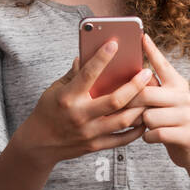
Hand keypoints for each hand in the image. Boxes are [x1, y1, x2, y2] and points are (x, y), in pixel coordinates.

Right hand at [10, 38, 154, 167]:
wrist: (38, 144)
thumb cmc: (47, 111)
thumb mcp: (54, 89)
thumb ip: (73, 74)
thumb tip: (86, 55)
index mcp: (67, 97)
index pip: (88, 74)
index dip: (102, 58)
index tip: (115, 43)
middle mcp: (80, 115)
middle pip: (115, 100)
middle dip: (135, 86)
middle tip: (147, 73)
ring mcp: (89, 132)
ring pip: (123, 120)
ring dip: (140, 107)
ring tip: (150, 95)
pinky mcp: (95, 146)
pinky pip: (122, 139)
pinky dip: (136, 130)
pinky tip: (143, 119)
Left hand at [127, 33, 189, 171]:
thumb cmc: (169, 121)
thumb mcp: (163, 102)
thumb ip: (150, 89)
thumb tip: (128, 78)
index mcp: (177, 84)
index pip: (162, 65)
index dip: (152, 51)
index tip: (142, 36)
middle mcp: (184, 96)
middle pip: (146, 94)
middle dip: (130, 104)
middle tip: (122, 110)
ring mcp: (187, 115)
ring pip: (148, 116)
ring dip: (142, 124)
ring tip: (146, 126)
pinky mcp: (186, 134)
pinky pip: (155, 133)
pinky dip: (148, 137)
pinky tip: (152, 136)